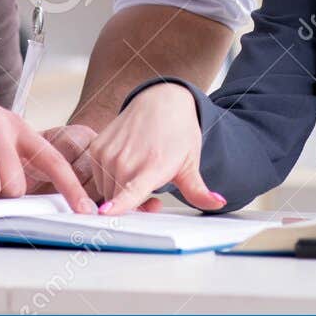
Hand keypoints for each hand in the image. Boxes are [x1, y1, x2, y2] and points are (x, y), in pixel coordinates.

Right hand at [86, 83, 224, 214]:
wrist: (161, 101)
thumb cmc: (178, 133)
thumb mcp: (190, 164)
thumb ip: (199, 190)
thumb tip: (218, 203)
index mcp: (152, 166)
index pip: (131, 191)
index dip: (118, 205)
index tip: (107, 213)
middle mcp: (126, 159)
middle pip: (119, 202)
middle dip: (132, 208)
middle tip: (153, 199)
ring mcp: (109, 153)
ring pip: (107, 191)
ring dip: (119, 194)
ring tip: (139, 181)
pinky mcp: (97, 148)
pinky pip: (98, 178)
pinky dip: (109, 180)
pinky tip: (127, 169)